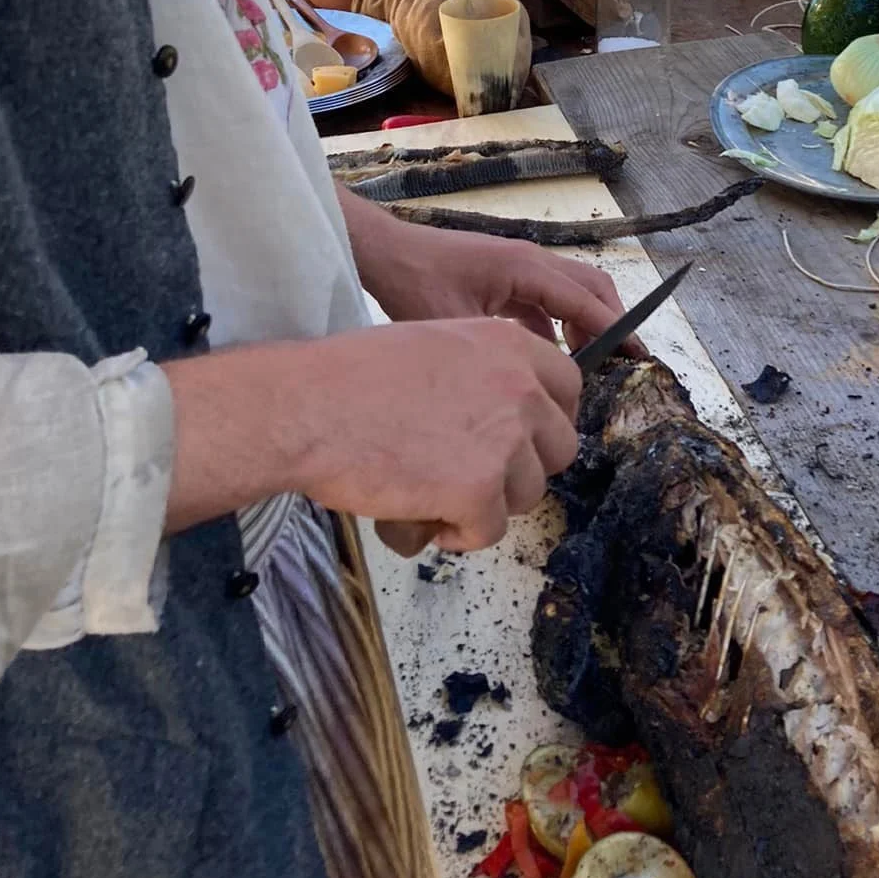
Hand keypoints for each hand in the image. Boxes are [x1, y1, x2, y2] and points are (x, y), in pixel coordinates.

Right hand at [301, 320, 582, 550]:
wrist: (310, 407)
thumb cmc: (353, 377)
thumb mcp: (436, 346)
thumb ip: (483, 373)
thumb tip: (508, 418)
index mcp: (510, 344)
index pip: (568, 387)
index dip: (545, 421)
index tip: (522, 439)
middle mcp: (520, 386)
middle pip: (559, 447)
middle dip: (521, 468)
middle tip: (474, 475)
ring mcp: (505, 438)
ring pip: (528, 493)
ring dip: (488, 502)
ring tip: (436, 493)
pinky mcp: (480, 489)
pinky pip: (490, 529)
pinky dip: (459, 532)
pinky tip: (422, 514)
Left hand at [341, 192, 643, 355]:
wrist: (384, 254)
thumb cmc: (415, 282)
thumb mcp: (460, 323)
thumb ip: (506, 346)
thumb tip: (544, 375)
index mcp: (527, 266)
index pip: (586, 300)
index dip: (616, 329)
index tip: (640, 357)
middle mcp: (532, 260)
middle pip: (591, 287)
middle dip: (612, 321)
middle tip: (624, 363)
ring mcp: (520, 267)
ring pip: (571, 292)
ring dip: (586, 323)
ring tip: (592, 366)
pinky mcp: (506, 278)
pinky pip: (546, 301)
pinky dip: (559, 326)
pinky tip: (550, 358)